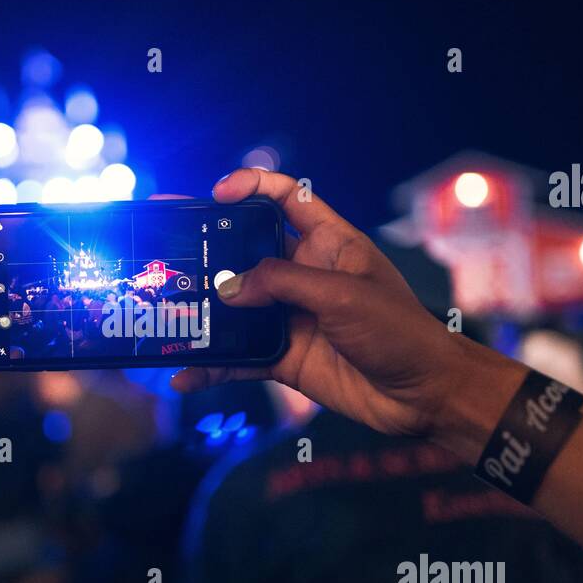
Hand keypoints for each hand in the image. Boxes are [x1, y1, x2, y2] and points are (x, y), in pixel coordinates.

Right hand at [167, 169, 472, 438]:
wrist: (421, 395)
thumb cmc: (399, 331)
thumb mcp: (342, 296)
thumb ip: (283, 284)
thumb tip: (227, 288)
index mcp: (328, 243)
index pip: (286, 198)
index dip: (251, 187)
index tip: (215, 196)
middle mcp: (304, 274)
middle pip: (246, 252)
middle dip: (206, 248)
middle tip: (163, 246)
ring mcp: (290, 316)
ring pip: (235, 307)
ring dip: (201, 312)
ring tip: (161, 313)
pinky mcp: (283, 356)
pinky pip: (238, 357)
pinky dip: (211, 366)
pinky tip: (184, 375)